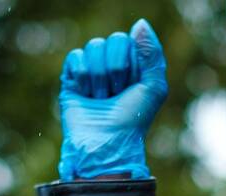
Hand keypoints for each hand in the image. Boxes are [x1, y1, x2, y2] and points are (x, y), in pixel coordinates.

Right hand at [58, 18, 167, 180]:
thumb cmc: (133, 119)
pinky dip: (84, 78)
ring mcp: (92, 70)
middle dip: (116, 69)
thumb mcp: (153, 87)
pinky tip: (86, 95)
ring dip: (100, 77)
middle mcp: (113, 65)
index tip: (132, 86)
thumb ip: (152, 54)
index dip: (130, 63)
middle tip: (116, 93)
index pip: (129, 40)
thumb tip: (139, 24)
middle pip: (111, 40)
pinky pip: (75, 57)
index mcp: (134, 65)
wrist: (106, 142)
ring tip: (102, 98)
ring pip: (93, 47)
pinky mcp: (72, 78)